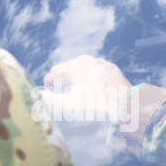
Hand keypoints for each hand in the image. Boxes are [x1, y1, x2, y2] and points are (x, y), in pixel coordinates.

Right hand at [42, 55, 165, 151]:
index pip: (54, 73)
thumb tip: (35, 98)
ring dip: (77, 79)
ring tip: (77, 92)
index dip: (49, 85)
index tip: (49, 94)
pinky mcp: (113, 70)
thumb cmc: (98, 105)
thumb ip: (50, 100)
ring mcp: (102, 64)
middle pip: (68, 70)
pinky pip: (97, 73)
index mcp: (74, 65)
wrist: (129, 106)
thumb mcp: (70, 105)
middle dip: (62, 81)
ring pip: (83, 70)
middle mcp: (87, 60)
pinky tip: (94, 91)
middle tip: (61, 92)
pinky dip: (92, 80)